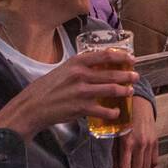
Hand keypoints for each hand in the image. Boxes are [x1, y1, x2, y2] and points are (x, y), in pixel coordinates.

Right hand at [0, 48, 139, 142]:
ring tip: (130, 91)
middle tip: (136, 77)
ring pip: (111, 90)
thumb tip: (98, 67)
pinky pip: (103, 110)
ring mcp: (81, 91)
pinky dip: (112, 112)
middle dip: (127, 75)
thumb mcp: (62, 70)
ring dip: (123, 91)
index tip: (131, 59)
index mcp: (76, 62)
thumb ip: (79, 68)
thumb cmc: (45, 88)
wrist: (31, 107)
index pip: (104, 55)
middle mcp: (80, 74)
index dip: (121, 56)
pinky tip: (116, 112)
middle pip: (111, 73)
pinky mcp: (80, 107)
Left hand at [113, 96, 158, 167]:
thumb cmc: (122, 117)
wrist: (138, 102)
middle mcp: (140, 144)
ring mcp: (150, 143)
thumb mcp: (113, 132)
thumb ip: (112, 151)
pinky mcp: (156, 141)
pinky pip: (154, 161)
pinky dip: (147, 167)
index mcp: (127, 142)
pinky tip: (141, 167)